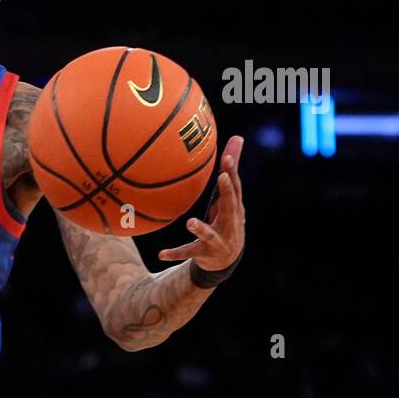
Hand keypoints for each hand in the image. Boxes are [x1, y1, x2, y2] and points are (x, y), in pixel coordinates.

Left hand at [158, 134, 246, 270]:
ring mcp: (217, 240)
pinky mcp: (204, 253)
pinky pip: (188, 252)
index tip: (227, 157)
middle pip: (230, 207)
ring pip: (209, 234)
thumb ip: (230, 170)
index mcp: (234, 209)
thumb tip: (238, 137)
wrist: (225, 260)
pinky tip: (160, 254)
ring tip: (190, 222)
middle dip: (227, 192)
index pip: (235, 188)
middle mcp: (230, 224)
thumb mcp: (227, 197)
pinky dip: (175, 253)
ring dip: (200, 228)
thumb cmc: (225, 219)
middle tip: (222, 177)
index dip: (233, 173)